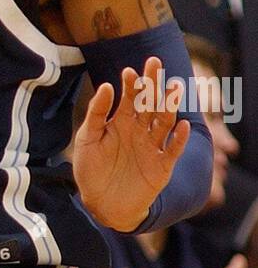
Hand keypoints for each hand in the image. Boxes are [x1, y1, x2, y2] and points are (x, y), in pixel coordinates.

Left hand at [73, 57, 189, 230]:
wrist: (101, 204)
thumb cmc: (91, 170)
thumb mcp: (87, 139)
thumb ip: (96, 114)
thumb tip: (105, 85)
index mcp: (122, 121)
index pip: (130, 97)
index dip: (131, 84)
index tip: (129, 71)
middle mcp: (140, 130)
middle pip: (151, 102)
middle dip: (153, 84)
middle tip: (155, 63)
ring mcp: (153, 146)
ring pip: (165, 122)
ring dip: (170, 105)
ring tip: (174, 88)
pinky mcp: (162, 166)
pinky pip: (173, 150)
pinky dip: (179, 139)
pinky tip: (181, 126)